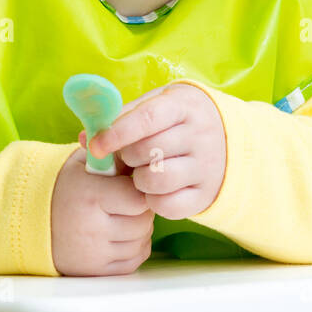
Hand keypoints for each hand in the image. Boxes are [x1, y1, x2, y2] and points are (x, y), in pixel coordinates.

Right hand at [50, 148, 152, 276]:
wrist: (26, 218)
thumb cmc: (61, 186)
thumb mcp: (84, 163)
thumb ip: (115, 157)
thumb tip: (145, 151)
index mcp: (91, 196)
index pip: (139, 198)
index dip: (141, 191)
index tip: (133, 186)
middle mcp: (93, 228)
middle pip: (143, 222)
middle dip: (142, 210)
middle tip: (130, 201)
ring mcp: (94, 253)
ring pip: (141, 242)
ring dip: (140, 230)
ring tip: (123, 216)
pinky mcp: (94, 271)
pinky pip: (133, 261)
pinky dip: (134, 248)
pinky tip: (121, 235)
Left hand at [78, 82, 226, 220]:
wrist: (226, 137)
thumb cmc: (176, 120)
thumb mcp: (155, 106)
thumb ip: (121, 119)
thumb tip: (85, 140)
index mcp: (184, 106)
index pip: (147, 118)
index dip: (116, 133)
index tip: (96, 146)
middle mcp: (201, 135)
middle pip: (149, 150)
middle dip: (128, 157)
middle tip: (130, 156)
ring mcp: (207, 166)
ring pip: (158, 180)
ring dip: (139, 180)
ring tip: (142, 173)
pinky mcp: (206, 194)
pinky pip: (169, 205)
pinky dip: (154, 201)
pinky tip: (155, 190)